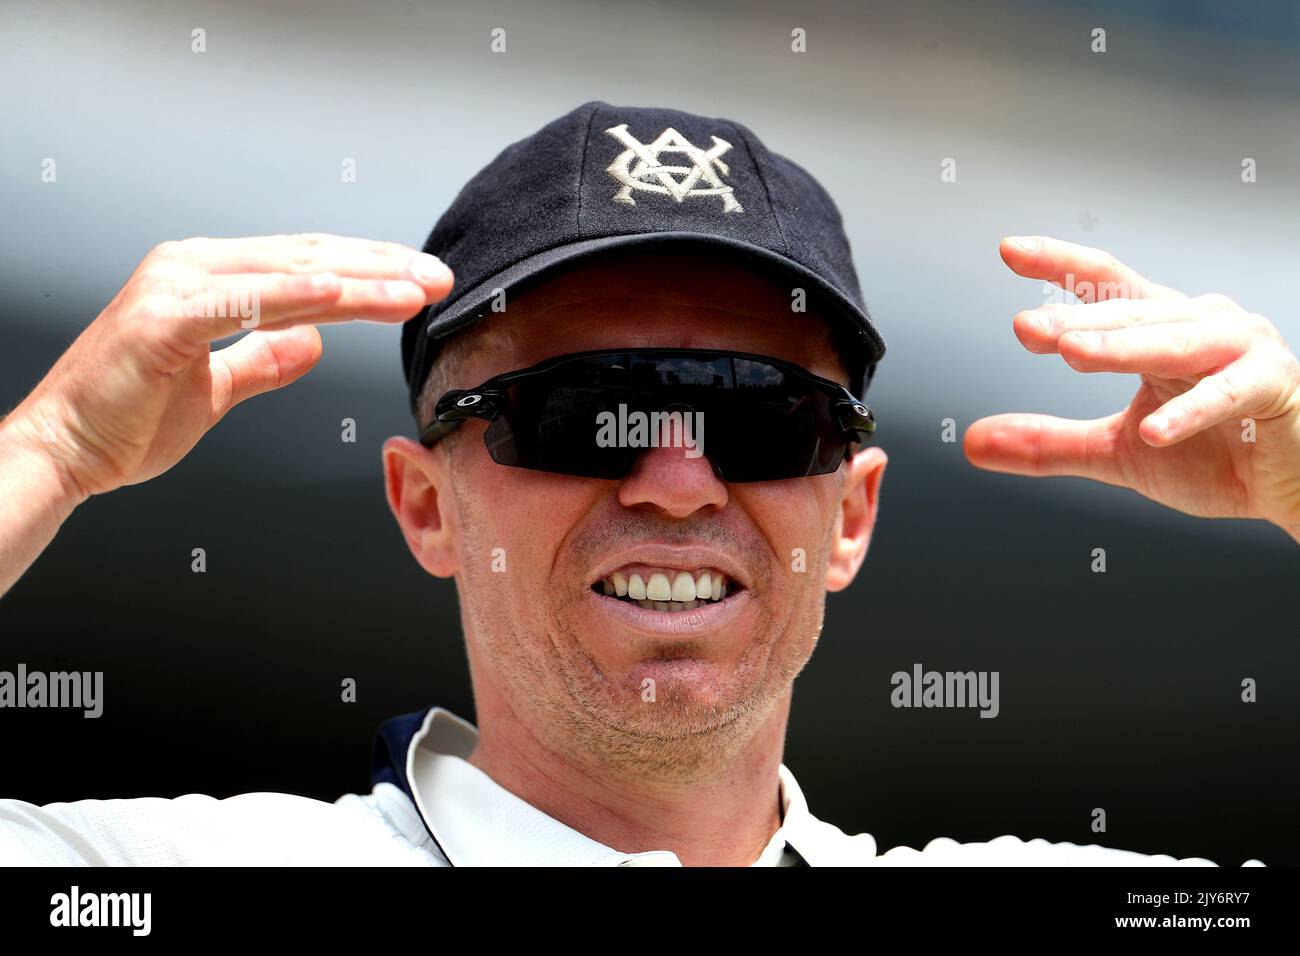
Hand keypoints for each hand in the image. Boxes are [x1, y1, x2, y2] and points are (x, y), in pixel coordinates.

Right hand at [3, 234, 452, 500]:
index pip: (305, 264)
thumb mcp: (216, 386)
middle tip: (438, 277)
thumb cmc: (126, 418)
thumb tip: (313, 344)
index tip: (420, 280)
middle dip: (380, 268)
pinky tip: (339, 293)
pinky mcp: (163, 318)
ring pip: (289, 275)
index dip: (367, 271)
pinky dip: (294, 294)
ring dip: (358, 281)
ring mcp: (176, 286)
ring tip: (415, 287)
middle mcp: (194, 267)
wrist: (64, 451)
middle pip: (308, 258)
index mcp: (209, 278)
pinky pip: (243, 302)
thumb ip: (263, 357)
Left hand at [964, 236, 1299, 542]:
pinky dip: (1189, 411)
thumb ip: (1048, 443)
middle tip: (1024, 327)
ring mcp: (1242, 349)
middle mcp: (1200, 323)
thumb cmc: (1212, 454)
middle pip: (1130, 311)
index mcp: (1160, 327)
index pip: (1105, 284)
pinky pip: (1227, 393)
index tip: (1007, 250)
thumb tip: (972, 441)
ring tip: (1072, 352)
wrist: (1288, 488)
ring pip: (1174, 340)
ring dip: (1122, 346)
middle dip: (1076, 318)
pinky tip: (1150, 430)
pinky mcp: (1274, 386)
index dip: (1060, 264)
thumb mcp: (1115, 450)